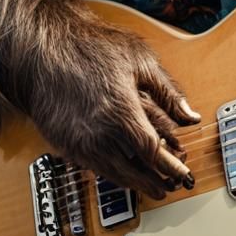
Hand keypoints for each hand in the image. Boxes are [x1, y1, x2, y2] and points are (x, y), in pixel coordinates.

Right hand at [25, 16, 201, 198]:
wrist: (44, 49)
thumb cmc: (93, 47)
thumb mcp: (141, 61)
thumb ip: (169, 93)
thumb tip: (191, 116)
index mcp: (121, 113)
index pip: (153, 152)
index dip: (171, 166)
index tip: (184, 172)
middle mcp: (98, 134)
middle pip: (133, 171)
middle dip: (155, 182)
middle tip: (171, 187)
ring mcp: (78, 142)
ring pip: (112, 174)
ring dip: (134, 183)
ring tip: (152, 186)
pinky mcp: (65, 144)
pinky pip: (94, 168)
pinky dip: (112, 174)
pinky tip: (123, 172)